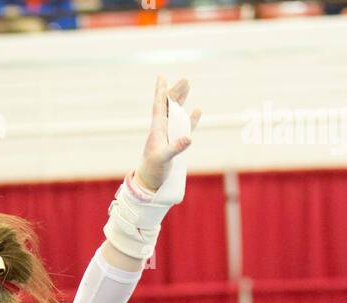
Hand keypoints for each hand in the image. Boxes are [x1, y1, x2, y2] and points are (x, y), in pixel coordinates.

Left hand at [136, 76, 200, 193]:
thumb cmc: (152, 170)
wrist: (150, 182)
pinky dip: (191, 119)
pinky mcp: (175, 143)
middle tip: (185, 79)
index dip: (160, 91)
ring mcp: (169, 134)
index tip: (161, 76)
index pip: (158, 105)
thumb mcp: (163, 159)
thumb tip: (189, 138)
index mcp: (156, 128)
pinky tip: (196, 110)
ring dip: (181, 99)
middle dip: (176, 91)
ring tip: (188, 85)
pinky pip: (185, 127)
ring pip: (176, 112)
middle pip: (169, 105)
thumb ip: (175, 148)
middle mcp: (162, 128)